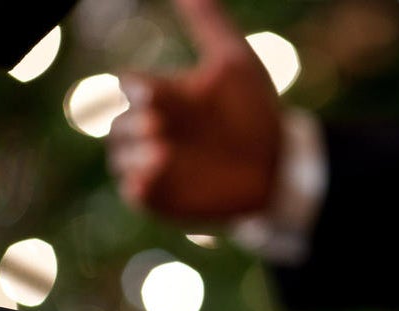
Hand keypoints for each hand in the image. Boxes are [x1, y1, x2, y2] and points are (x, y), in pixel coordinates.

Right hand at [107, 0, 281, 219]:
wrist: (280, 166)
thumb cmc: (256, 112)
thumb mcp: (237, 64)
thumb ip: (210, 24)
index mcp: (161, 95)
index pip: (129, 85)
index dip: (137, 88)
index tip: (153, 91)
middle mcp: (149, 129)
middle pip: (117, 121)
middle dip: (134, 122)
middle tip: (158, 124)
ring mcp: (152, 165)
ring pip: (121, 155)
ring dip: (136, 153)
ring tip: (163, 152)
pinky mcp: (161, 198)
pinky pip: (135, 192)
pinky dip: (139, 185)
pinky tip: (150, 178)